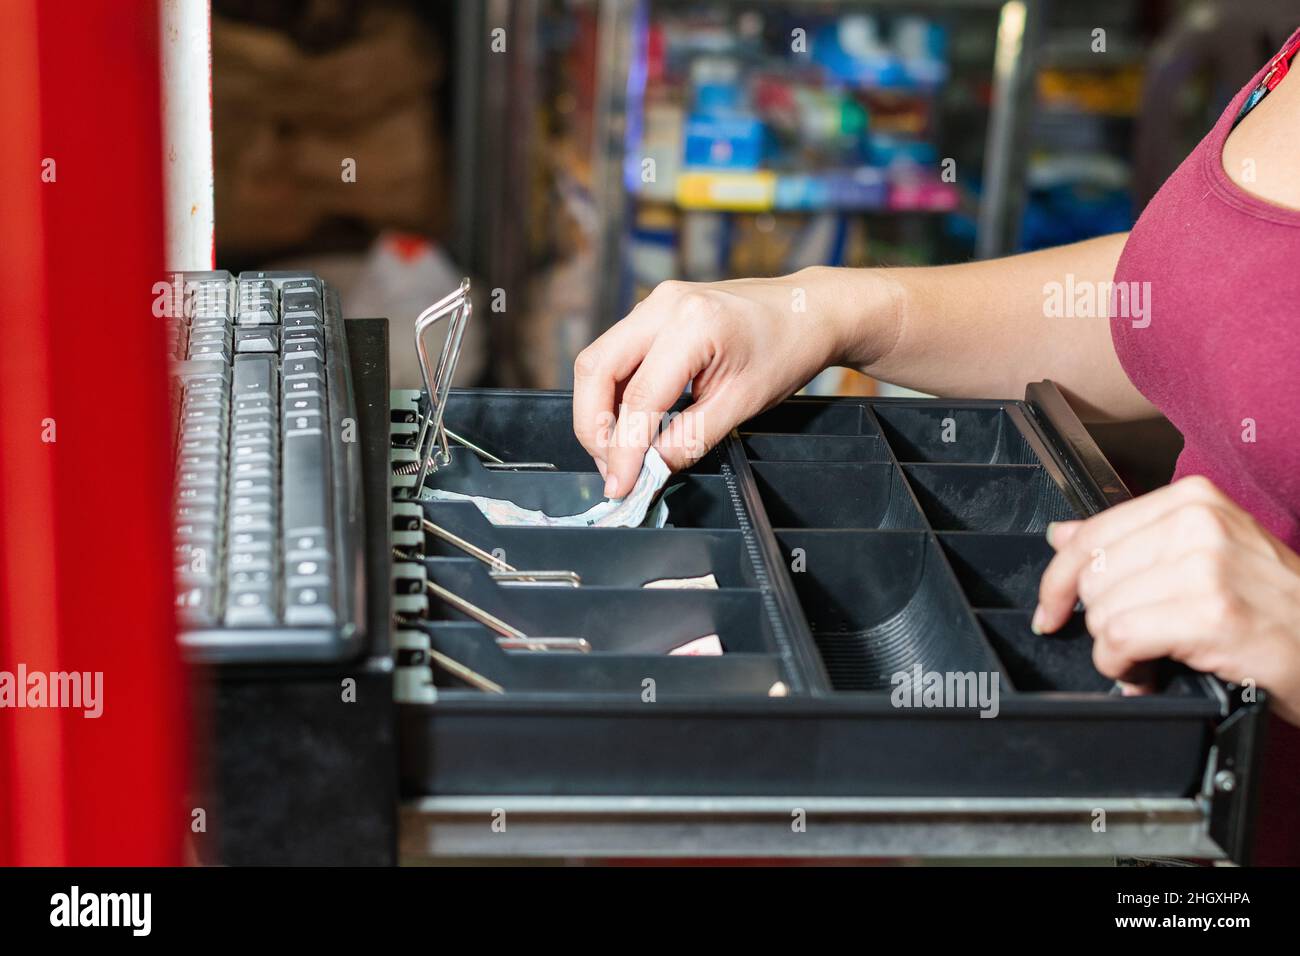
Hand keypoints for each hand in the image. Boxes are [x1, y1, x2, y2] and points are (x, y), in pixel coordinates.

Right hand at [572, 269, 895, 496]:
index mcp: (693, 324)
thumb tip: (650, 469)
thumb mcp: (743, 403)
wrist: (806, 311)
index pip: (639, 397)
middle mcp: (663, 305)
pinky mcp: (652, 311)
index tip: (621, 485)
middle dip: (594, 428)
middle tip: (611, 470)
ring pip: (598, 361)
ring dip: (599, 411)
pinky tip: (629, 424)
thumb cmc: (786, 351)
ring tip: (618, 453)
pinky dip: (614, 394)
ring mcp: (654, 303)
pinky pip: (615, 354)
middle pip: (595, 369)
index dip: (623, 449)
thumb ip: (692, 438)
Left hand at [1035, 475, 1299, 724]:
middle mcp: (1197, 523)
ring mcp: (1206, 566)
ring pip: (1103, 610)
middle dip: (1097, 621)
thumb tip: (1062, 534)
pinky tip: (1147, 674)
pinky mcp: (1210, 613)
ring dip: (1113, 650)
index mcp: (1192, 500)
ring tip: (1146, 659)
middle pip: (1092, 576)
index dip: (1058, 579)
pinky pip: (1121, 640)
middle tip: (1127, 644)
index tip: (1050, 607)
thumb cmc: (1272, 606)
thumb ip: (1131, 540)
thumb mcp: (1205, 554)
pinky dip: (1122, 668)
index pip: (1090, 534)